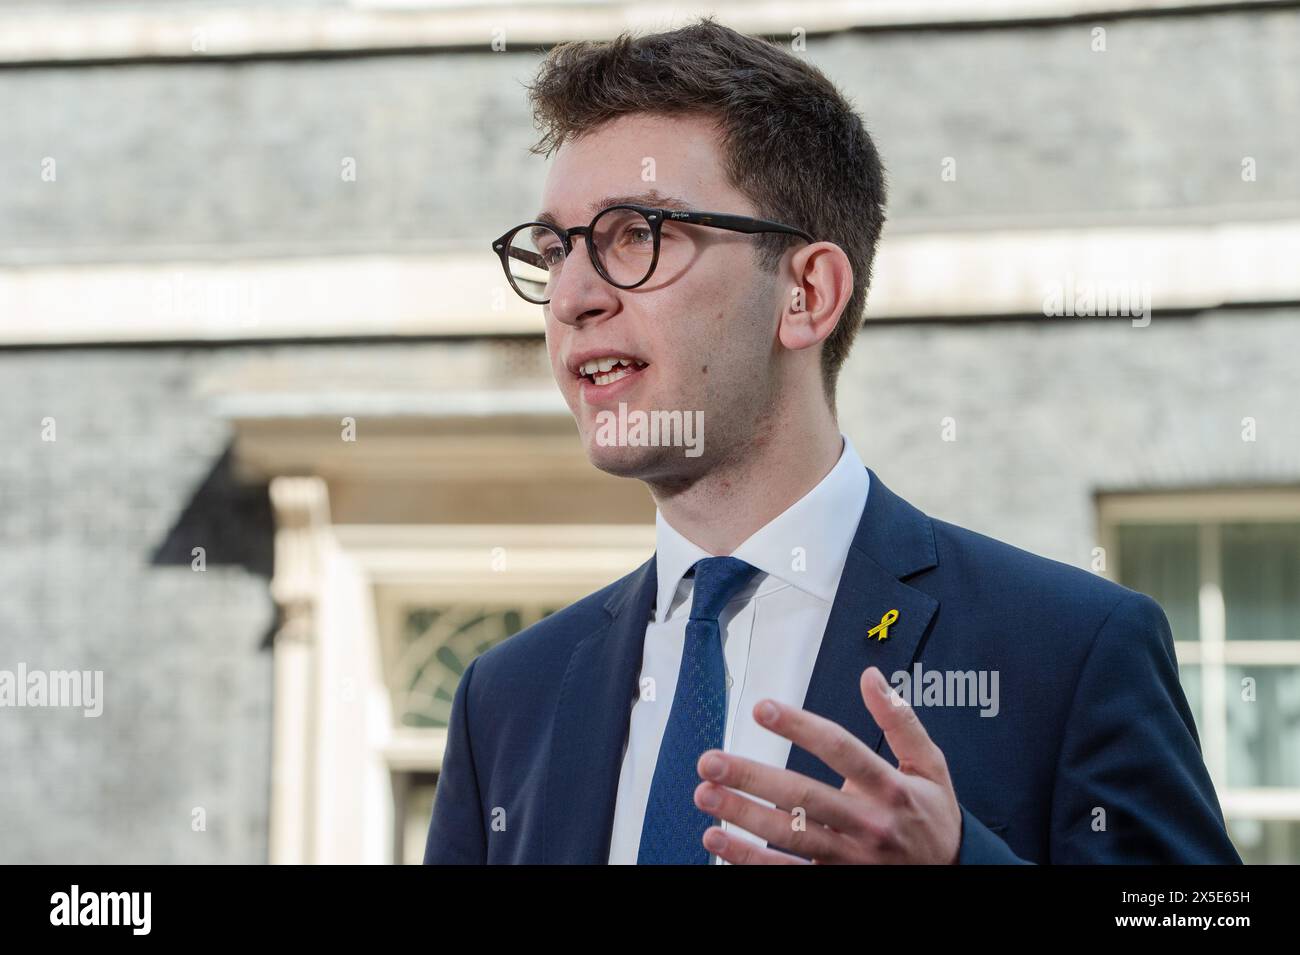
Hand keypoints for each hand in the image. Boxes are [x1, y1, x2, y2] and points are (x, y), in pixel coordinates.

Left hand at [693, 665, 961, 863]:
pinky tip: (717, 839)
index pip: (841, 750)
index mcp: (891, 789)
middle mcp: (868, 824)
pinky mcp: (835, 882)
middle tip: (711, 761)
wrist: (954, 876)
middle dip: (754, 778)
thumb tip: (872, 676)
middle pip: (804, 797)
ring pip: (789, 836)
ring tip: (705, 794)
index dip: (800, 727)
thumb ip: (901, 720)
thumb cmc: (934, 817)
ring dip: (743, 816)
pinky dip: (748, 859)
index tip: (762, 708)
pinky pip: (786, 873)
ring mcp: (850, 859)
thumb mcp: (931, 766)